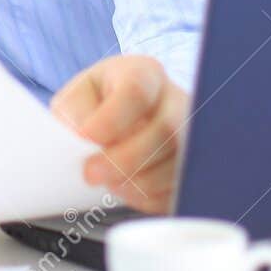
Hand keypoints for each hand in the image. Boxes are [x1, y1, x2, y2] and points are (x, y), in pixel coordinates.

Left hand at [51, 55, 188, 213]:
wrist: (116, 120)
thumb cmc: (94, 105)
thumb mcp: (75, 98)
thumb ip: (74, 111)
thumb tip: (84, 135)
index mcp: (143, 73)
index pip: (136, 91)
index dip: (110, 119)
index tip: (84, 138)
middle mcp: (176, 100)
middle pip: (166, 130)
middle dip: (125, 159)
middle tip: (91, 174)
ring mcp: (193, 134)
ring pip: (178, 163)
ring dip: (138, 182)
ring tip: (108, 182)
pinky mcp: (196, 167)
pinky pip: (181, 188)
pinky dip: (150, 196)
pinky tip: (127, 190)